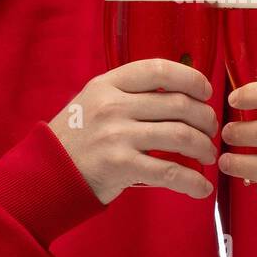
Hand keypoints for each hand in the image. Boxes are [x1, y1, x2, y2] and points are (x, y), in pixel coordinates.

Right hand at [48, 59, 218, 204]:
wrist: (45, 175)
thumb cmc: (75, 139)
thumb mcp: (93, 102)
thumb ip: (129, 93)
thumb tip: (180, 93)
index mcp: (107, 84)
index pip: (159, 69)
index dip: (191, 78)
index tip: (205, 92)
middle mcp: (113, 106)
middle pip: (179, 105)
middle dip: (205, 119)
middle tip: (211, 131)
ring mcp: (117, 136)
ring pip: (182, 136)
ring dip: (204, 148)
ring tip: (208, 155)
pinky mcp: (121, 167)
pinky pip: (171, 172)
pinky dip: (194, 181)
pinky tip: (202, 187)